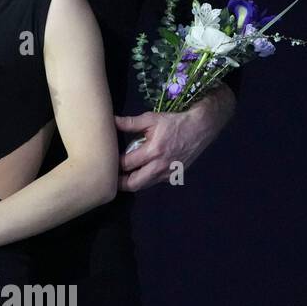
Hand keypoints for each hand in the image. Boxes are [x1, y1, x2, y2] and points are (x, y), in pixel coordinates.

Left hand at [115, 87, 233, 191]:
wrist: (201, 128)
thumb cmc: (174, 122)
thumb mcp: (151, 119)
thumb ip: (129, 123)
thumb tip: (110, 121)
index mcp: (153, 151)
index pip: (126, 164)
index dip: (113, 165)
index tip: (105, 161)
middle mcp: (160, 166)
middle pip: (133, 184)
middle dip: (119, 182)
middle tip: (109, 176)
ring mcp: (168, 173)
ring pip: (144, 185)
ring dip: (132, 182)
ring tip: (121, 175)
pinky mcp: (174, 176)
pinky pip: (155, 182)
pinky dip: (145, 179)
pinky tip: (140, 171)